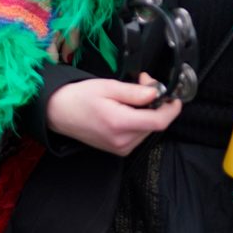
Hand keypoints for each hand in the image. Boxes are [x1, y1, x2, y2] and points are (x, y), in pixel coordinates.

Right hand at [45, 72, 182, 155]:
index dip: (171, 109)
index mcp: (119, 124)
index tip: (173, 97)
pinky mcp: (119, 149)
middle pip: (154, 124)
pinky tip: (128, 109)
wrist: (59, 113)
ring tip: (132, 95)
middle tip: (143, 83)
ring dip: (148, 111)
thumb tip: (155, 93)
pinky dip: (139, 120)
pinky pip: (138, 134)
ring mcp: (120, 148)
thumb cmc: (79, 97)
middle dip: (156, 103)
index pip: (159, 122)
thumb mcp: (108, 87)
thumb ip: (134, 92)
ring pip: (148, 129)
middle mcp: (122, 141)